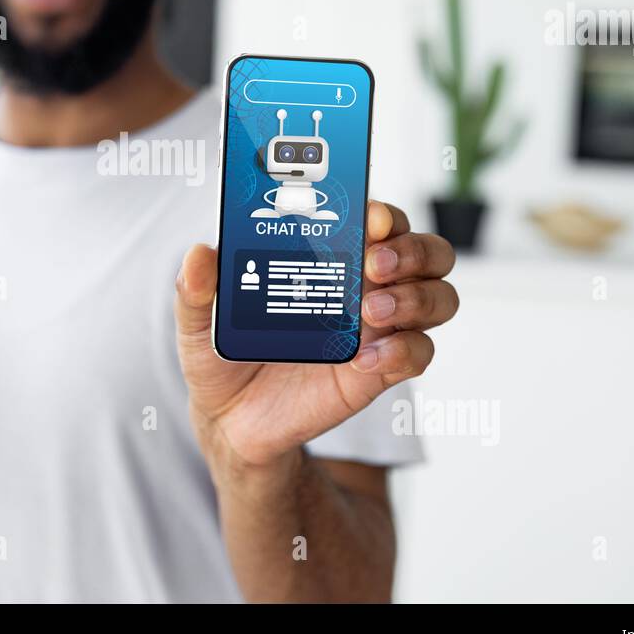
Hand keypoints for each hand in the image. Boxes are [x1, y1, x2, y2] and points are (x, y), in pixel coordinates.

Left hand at [174, 201, 456, 472]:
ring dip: (417, 297)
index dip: (382, 212)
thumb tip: (198, 254)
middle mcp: (366, 284)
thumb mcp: (198, 324)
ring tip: (372, 309)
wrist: (232, 421)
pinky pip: (419, 354)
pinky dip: (403, 351)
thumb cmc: (224, 357)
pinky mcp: (380, 370)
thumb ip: (194, 290)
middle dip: (412, 249)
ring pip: (438, 297)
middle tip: (373, 263)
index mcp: (329, 256)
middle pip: (426, 251)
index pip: (377, 219)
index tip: (367, 218)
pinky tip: (364, 359)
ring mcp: (379, 327)